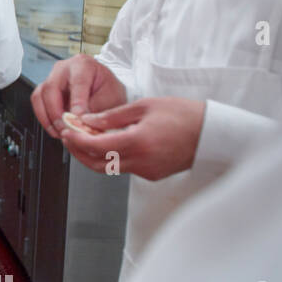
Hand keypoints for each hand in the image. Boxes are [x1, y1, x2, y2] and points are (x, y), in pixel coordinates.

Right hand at [30, 54, 126, 138]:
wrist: (107, 96)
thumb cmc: (109, 94)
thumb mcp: (110, 101)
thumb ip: (93, 112)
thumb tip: (79, 124)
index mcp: (84, 64)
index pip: (77, 82)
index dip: (76, 102)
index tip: (78, 118)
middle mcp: (64, 68)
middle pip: (51, 88)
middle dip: (57, 113)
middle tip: (67, 128)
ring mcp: (52, 79)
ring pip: (40, 97)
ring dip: (48, 118)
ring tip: (61, 132)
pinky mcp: (45, 91)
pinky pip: (38, 104)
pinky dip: (45, 119)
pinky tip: (56, 130)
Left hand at [61, 97, 205, 179]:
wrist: (213, 133)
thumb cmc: (185, 115)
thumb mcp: (145, 106)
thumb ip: (113, 116)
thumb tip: (88, 121)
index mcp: (138, 143)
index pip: (96, 147)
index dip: (77, 140)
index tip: (67, 131)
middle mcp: (141, 162)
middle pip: (97, 164)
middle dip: (78, 152)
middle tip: (69, 137)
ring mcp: (147, 171)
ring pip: (110, 168)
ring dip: (93, 156)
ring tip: (85, 138)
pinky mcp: (153, 175)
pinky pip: (125, 168)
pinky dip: (111, 158)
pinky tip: (108, 144)